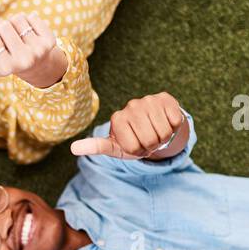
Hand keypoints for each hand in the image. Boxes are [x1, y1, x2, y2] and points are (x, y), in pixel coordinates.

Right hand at [0, 14, 63, 95]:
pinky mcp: (49, 41)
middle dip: (2, 27)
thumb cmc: (7, 62)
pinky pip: (33, 17)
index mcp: (5, 67)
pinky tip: (31, 33)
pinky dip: (30, 21)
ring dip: (16, 23)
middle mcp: (22, 61)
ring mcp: (37, 51)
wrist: (36, 64)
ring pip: (17, 18)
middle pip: (3, 24)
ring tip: (19, 36)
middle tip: (8, 39)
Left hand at [71, 92, 186, 159]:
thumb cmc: (132, 139)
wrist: (153, 125)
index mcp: (117, 119)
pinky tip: (165, 121)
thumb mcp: (114, 147)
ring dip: (164, 137)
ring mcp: (148, 101)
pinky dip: (174, 126)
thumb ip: (96, 147)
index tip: (135, 145)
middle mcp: (131, 106)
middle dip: (152, 146)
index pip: (134, 147)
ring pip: (164, 132)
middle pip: (150, 140)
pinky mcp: (165, 98)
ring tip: (156, 131)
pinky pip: (175, 121)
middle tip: (148, 139)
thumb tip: (73, 149)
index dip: (139, 151)